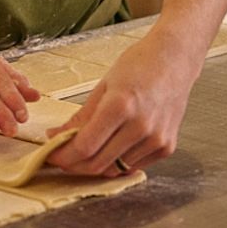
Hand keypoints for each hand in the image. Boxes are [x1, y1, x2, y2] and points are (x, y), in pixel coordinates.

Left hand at [45, 32, 197, 175]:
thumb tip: (57, 136)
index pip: (84, 146)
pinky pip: (134, 165)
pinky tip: (111, 148)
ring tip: (86, 150)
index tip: (51, 155)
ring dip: (96, 164)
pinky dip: (118, 162)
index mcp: (120, 105)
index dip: (63, 156)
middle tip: (62, 158)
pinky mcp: (167, 147)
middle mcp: (140, 126)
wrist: (175, 59)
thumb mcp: (104, 85)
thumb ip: (81, 115)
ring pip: (115, 169)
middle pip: (98, 163)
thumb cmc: (139, 64)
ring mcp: (156, 139)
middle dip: (74, 165)